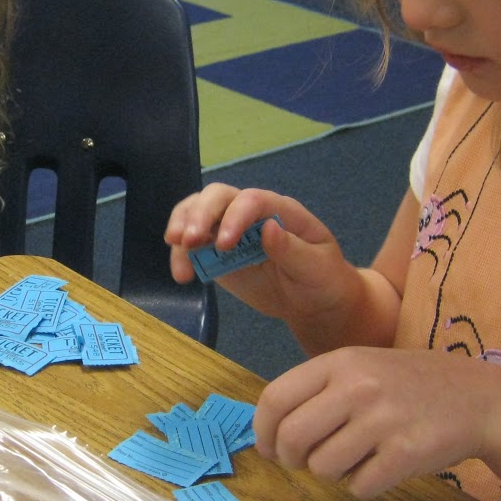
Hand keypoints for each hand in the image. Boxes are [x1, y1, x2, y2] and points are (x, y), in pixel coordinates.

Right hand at [164, 183, 354, 322]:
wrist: (314, 303)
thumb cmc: (323, 280)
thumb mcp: (317, 268)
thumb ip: (292, 250)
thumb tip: (268, 229)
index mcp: (280, 210)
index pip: (252, 200)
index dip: (234, 216)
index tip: (224, 244)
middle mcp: (251, 213)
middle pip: (217, 197)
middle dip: (198, 214)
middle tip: (186, 241)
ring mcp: (230, 230)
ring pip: (197, 212)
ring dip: (181, 227)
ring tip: (176, 253)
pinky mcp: (217, 252)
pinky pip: (193, 244)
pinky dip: (181, 254)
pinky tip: (181, 273)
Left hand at [255, 346, 500, 496]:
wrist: (480, 399)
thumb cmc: (410, 386)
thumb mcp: (362, 368)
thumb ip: (317, 391)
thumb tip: (269, 435)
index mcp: (340, 362)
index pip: (275, 399)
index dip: (263, 432)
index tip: (269, 450)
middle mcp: (358, 386)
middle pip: (292, 438)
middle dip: (291, 459)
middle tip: (306, 462)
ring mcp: (383, 420)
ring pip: (322, 468)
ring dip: (332, 473)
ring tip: (356, 457)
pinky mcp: (406, 454)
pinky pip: (358, 487)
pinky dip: (364, 485)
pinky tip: (382, 467)